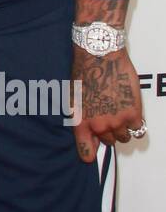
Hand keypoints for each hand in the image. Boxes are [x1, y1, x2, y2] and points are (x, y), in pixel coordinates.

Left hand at [71, 46, 144, 162]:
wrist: (100, 57)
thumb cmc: (84, 73)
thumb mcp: (73, 99)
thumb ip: (81, 118)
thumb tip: (88, 132)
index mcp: (81, 123)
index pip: (85, 150)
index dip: (89, 153)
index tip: (90, 155)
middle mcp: (99, 126)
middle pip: (109, 142)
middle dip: (108, 133)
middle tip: (108, 119)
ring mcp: (118, 121)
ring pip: (124, 137)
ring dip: (122, 129)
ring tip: (119, 114)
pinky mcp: (133, 113)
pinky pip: (138, 128)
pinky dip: (136, 123)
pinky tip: (130, 111)